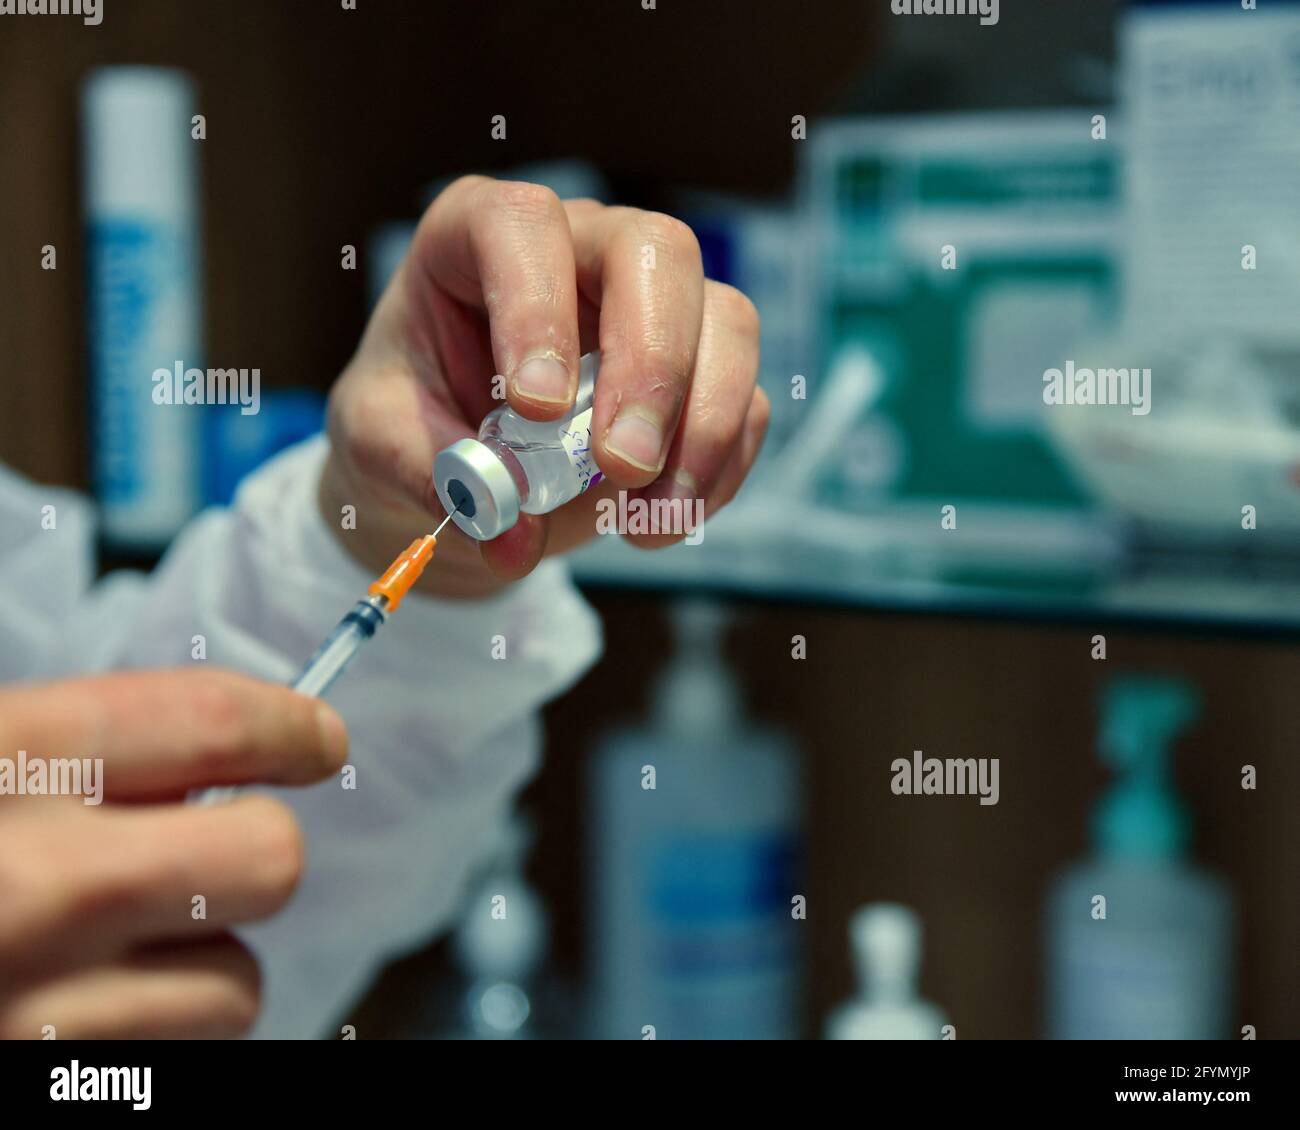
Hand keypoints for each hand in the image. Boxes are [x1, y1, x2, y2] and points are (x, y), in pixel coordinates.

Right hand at [0, 670, 347, 1038]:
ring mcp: (38, 1012)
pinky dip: (154, 1029)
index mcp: (5, 763)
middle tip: (206, 848)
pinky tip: (82, 1004)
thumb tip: (234, 756)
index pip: (213, 723)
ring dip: (200, 960)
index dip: (290, 728)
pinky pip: (179, 1055)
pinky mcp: (43, 1087)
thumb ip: (86, 753)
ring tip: (111, 944)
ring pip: (236, 986)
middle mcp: (30, 887)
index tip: (318, 739)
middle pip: (270, 858)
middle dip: (256, 848)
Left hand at [321, 176, 767, 598]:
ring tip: (649, 518)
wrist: (455, 467)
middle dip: (650, 366)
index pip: (523, 226)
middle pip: (655, 251)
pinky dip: (720, 467)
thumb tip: (514, 535)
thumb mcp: (382, 448)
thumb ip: (436, 481)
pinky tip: (667, 519)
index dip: (536, 307)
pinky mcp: (699, 364)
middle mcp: (579, 249)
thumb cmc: (409, 427)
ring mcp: (651, 301)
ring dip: (702, 428)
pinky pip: (745, 397)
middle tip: (621, 465)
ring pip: (724, 319)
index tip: (534, 407)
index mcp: (479, 238)